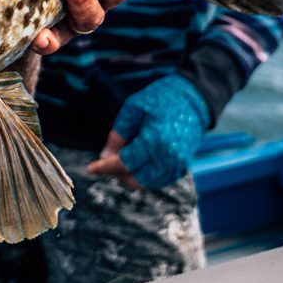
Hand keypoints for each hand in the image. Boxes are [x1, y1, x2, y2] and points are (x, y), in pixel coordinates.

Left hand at [86, 75, 210, 190]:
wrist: (192, 99)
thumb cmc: (161, 99)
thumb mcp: (133, 109)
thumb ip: (118, 134)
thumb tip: (105, 157)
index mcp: (155, 141)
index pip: (125, 163)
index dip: (105, 166)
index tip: (90, 168)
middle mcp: (168, 158)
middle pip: (135, 179)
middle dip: (117, 173)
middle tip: (105, 162)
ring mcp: (177, 165)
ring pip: (147, 183)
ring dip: (130, 176)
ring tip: (121, 159)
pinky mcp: (182, 167)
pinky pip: (158, 180)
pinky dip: (144, 175)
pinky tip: (135, 161)